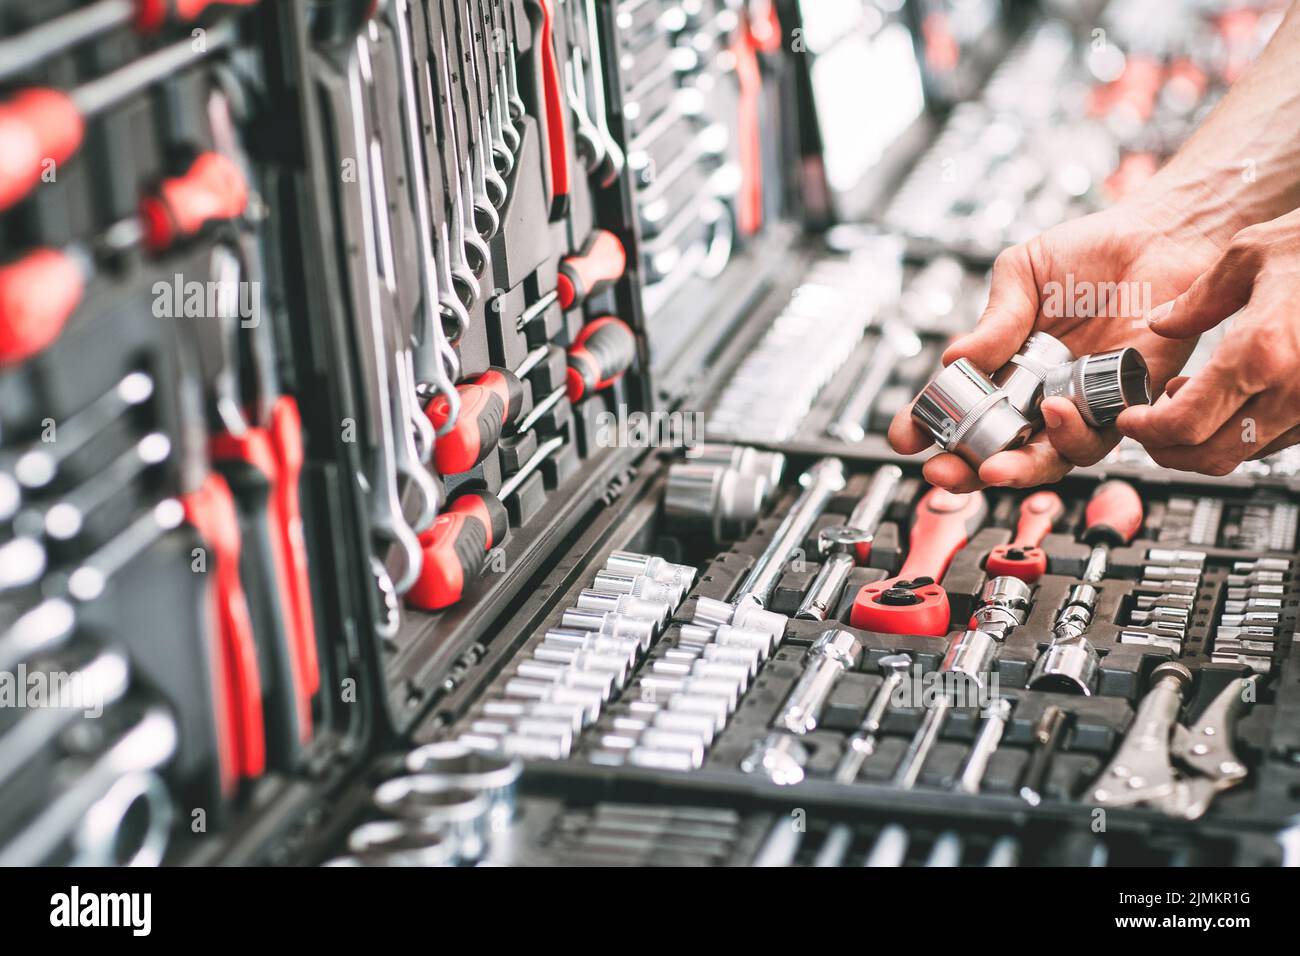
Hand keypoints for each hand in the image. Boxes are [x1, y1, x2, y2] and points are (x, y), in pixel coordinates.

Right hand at [888, 200, 1226, 490]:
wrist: (1158, 234)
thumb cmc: (1091, 253)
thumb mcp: (1022, 275)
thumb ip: (994, 319)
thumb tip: (955, 359)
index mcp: (1006, 368)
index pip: (961, 410)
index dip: (928, 429)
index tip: (905, 438)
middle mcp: (1040, 395)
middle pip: (998, 451)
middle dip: (965, 471)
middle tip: (941, 474)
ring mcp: (1082, 404)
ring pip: (1049, 458)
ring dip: (1019, 468)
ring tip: (995, 461)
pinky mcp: (1128, 404)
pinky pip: (1100, 438)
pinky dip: (1074, 435)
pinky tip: (1056, 410)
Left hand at [1117, 207, 1299, 474]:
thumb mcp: (1252, 254)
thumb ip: (1198, 299)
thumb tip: (1161, 324)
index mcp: (1262, 351)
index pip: (1185, 423)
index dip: (1146, 431)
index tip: (1129, 420)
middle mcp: (1295, 389)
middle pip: (1212, 455)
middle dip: (1168, 450)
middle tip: (1145, 428)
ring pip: (1245, 454)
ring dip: (1203, 441)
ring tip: (1181, 401)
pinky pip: (1277, 440)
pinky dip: (1241, 432)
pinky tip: (1228, 398)